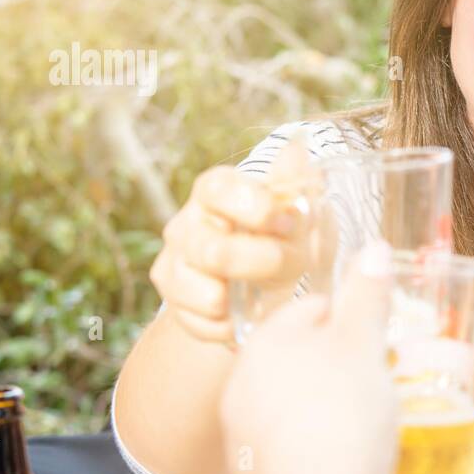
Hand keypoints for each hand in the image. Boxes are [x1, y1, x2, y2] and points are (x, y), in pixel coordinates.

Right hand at [148, 130, 321, 344]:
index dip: (254, 207)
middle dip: (258, 262)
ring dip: (246, 299)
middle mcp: (187, 224)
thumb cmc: (280, 238)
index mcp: (215, 191)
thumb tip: (298, 147)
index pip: (218, 190)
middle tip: (287, 266)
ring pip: (204, 292)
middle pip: (211, 250)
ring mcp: (175, 265)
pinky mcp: (174, 304)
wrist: (260, 287)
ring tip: (264, 294)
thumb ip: (296, 183)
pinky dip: (233, 326)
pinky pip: (203, 323)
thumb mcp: (296, 210)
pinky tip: (247, 315)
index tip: (287, 223)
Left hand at [218, 245, 397, 473]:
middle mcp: (246, 387)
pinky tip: (362, 455)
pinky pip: (307, 447)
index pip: (311, 308)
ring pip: (308, 404)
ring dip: (341, 407)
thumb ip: (368, 294)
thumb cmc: (340, 413)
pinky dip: (334, 447)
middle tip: (387, 373)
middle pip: (308, 358)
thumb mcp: (362, 342)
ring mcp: (253, 437)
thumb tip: (375, 248)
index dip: (353, 315)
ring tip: (379, 417)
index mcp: (263, 344)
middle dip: (348, 364)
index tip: (382, 332)